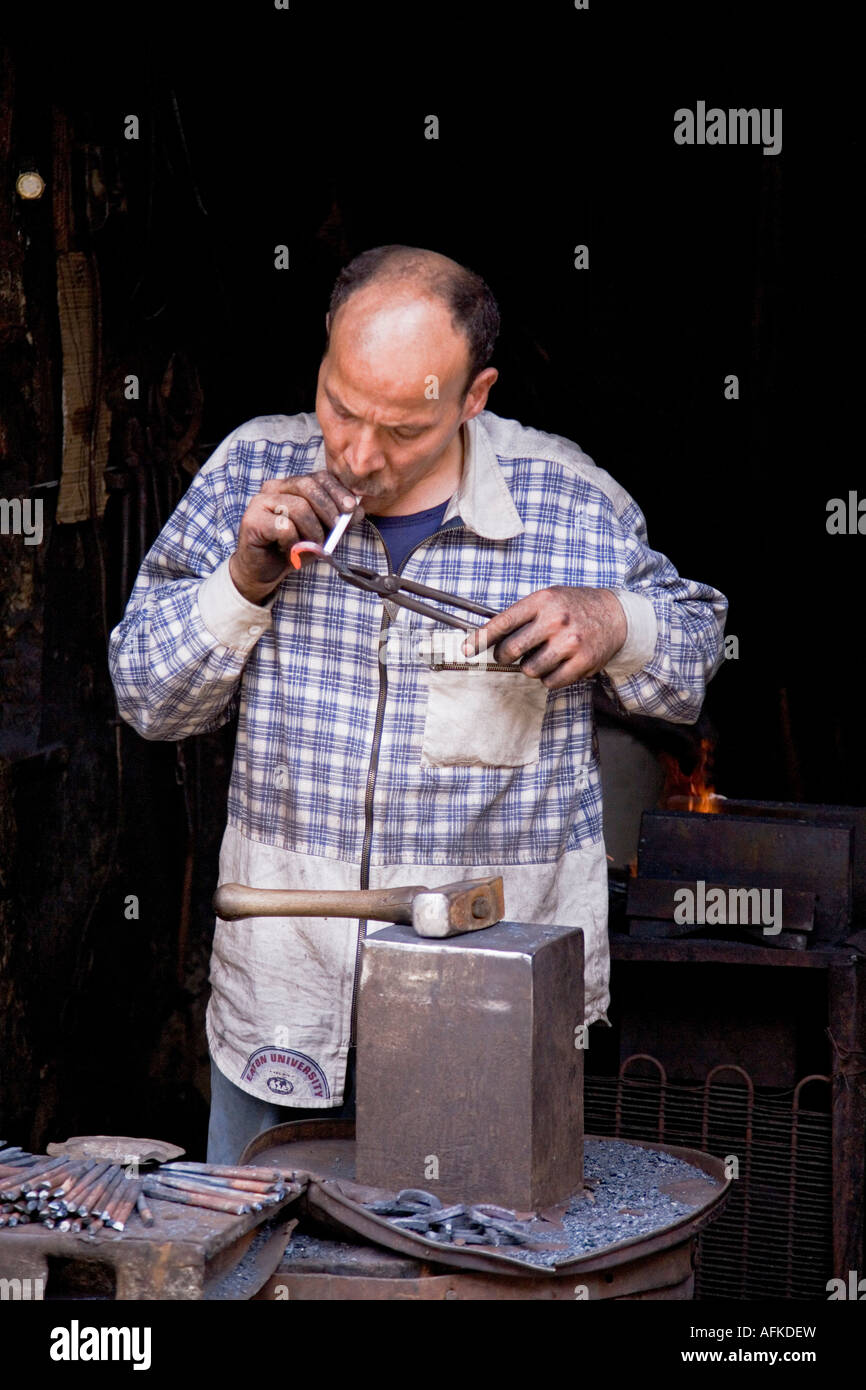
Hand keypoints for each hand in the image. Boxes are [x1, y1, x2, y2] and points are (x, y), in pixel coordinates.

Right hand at [229, 471, 360, 602]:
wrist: (263, 572)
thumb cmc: (292, 549)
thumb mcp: (322, 533)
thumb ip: (338, 520)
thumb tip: (357, 510)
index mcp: (291, 485)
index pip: (319, 477)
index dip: (337, 491)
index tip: (351, 508)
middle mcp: (274, 487)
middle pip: (308, 486)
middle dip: (328, 508)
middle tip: (335, 529)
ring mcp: (260, 501)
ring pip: (299, 507)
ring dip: (311, 531)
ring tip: (309, 546)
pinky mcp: (252, 520)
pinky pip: (283, 526)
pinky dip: (292, 542)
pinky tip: (288, 550)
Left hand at [462, 586, 627, 689]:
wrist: (614, 615)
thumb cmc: (574, 607)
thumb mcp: (547, 599)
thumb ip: (520, 616)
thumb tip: (485, 638)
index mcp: (542, 601)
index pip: (502, 623)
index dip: (480, 639)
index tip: (466, 649)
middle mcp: (555, 620)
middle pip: (511, 651)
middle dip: (504, 656)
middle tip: (509, 655)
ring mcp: (570, 642)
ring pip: (529, 670)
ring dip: (530, 667)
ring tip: (542, 655)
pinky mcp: (582, 662)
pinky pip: (550, 682)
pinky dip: (549, 677)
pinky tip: (557, 665)